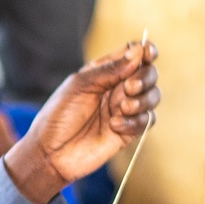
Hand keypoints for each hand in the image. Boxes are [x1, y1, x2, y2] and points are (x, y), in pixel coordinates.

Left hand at [4, 40, 158, 203]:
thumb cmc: (59, 115)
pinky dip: (136, 121)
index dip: (146, 51)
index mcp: (106, 72)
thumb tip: (138, 53)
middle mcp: (118, 89)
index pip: (134, 55)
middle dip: (145, 78)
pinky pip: (147, 121)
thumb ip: (109, 70)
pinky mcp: (128, 131)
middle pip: (149, 74)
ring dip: (144, 100)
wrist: (51, 152)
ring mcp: (125, 110)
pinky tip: (115, 125)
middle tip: (128, 88)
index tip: (148, 53)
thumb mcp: (80, 85)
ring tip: (123, 108)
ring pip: (153, 96)